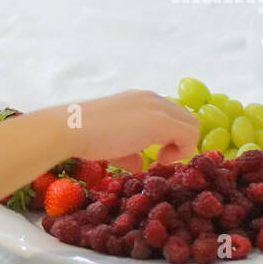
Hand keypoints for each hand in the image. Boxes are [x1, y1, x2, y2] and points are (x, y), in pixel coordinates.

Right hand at [68, 90, 199, 172]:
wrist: (70, 130)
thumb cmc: (83, 137)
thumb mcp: (110, 145)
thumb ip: (129, 153)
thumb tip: (139, 164)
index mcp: (140, 100)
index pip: (170, 114)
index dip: (170, 136)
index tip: (156, 153)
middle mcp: (152, 98)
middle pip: (185, 117)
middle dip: (179, 140)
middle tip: (161, 157)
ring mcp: (157, 108)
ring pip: (192, 123)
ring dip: (182, 145)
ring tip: (161, 159)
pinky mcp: (161, 121)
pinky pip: (190, 135)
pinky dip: (182, 150)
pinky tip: (160, 159)